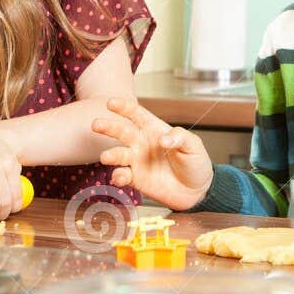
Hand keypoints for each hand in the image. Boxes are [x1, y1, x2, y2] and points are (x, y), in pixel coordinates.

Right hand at [91, 97, 212, 210]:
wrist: (197, 190)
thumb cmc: (195, 162)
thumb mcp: (193, 145)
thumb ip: (180, 137)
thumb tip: (163, 138)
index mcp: (153, 129)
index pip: (136, 114)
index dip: (123, 107)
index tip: (111, 103)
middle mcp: (141, 143)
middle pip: (121, 131)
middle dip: (108, 127)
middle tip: (96, 124)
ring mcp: (137, 161)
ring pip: (118, 154)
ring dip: (111, 155)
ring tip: (106, 157)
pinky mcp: (136, 179)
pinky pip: (123, 176)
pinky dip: (119, 176)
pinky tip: (120, 177)